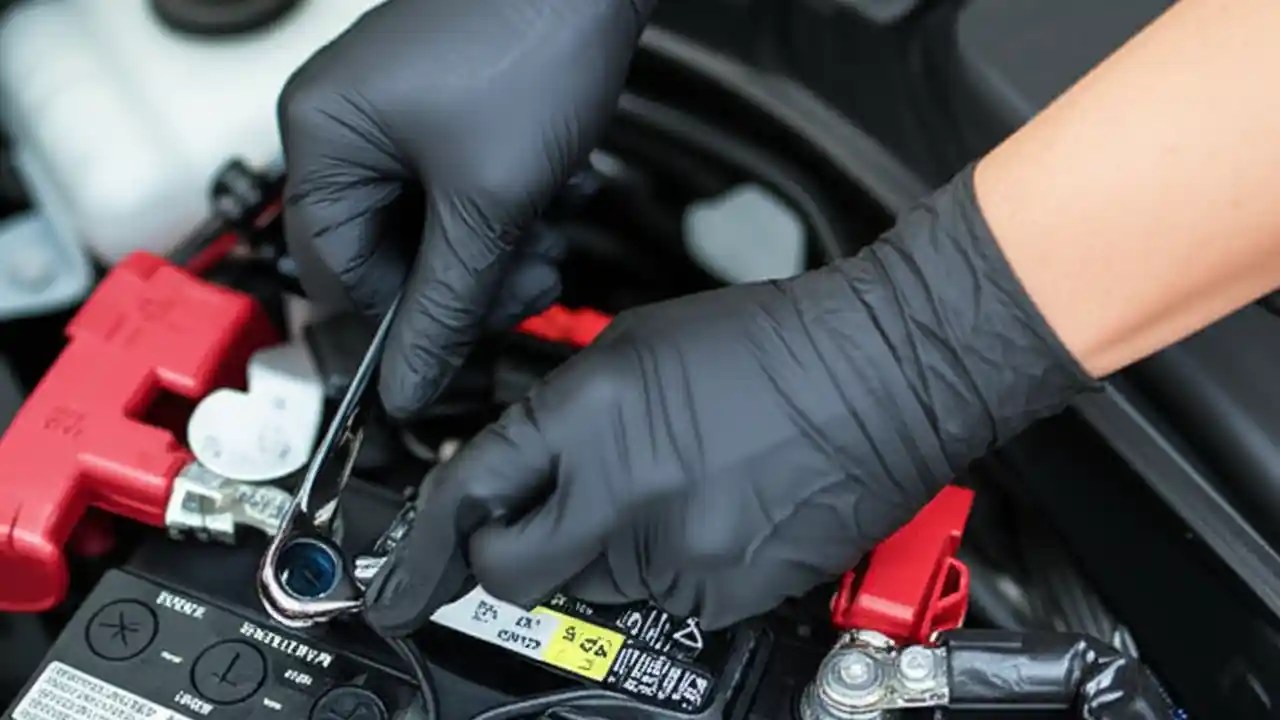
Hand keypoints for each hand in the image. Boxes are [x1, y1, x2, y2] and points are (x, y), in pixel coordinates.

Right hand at [279, 0, 653, 418]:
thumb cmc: (531, 42)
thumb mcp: (489, 201)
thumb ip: (448, 304)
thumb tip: (409, 386)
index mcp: (325, 139)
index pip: (340, 272)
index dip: (405, 317)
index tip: (462, 343)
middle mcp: (350, 125)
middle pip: (395, 253)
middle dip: (473, 278)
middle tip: (531, 281)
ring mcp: (402, 113)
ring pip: (443, 227)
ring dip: (506, 244)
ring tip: (555, 228)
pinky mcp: (453, 108)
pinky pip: (471, 186)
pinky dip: (519, 201)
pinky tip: (565, 188)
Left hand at [363, 169, 1092, 634]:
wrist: (878, 373)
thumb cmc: (773, 344)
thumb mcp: (638, 345)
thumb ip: (568, 410)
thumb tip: (525, 462)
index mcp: (590, 412)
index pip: (470, 492)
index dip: (422, 544)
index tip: (398, 581)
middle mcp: (619, 487)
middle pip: (512, 570)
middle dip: (506, 560)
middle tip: (536, 535)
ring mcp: (673, 549)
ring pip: (596, 585)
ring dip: (611, 551)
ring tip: (673, 490)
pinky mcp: (722, 593)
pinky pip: (667, 603)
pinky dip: (674, 571)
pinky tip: (712, 515)